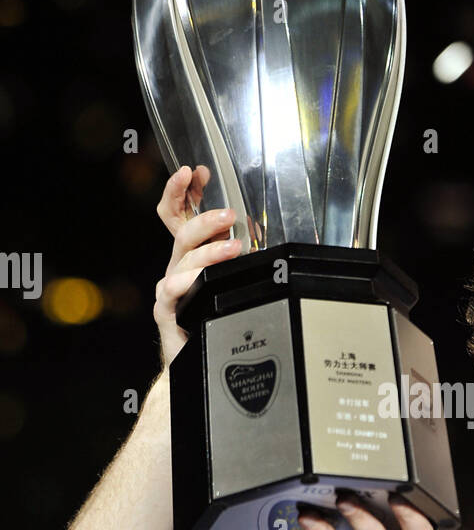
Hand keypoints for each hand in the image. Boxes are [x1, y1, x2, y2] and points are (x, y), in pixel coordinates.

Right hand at [153, 165, 240, 367]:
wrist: (196, 357)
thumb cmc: (214, 313)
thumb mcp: (228, 276)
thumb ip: (231, 250)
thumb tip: (249, 227)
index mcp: (190, 252)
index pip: (177, 213)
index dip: (180, 189)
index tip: (193, 172)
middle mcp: (177, 265)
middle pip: (183, 232)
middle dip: (206, 218)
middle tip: (230, 215)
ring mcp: (169, 286)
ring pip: (184, 259)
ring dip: (210, 250)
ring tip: (235, 248)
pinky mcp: (167, 308)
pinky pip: (173, 290)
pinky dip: (188, 281)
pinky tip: (199, 280)